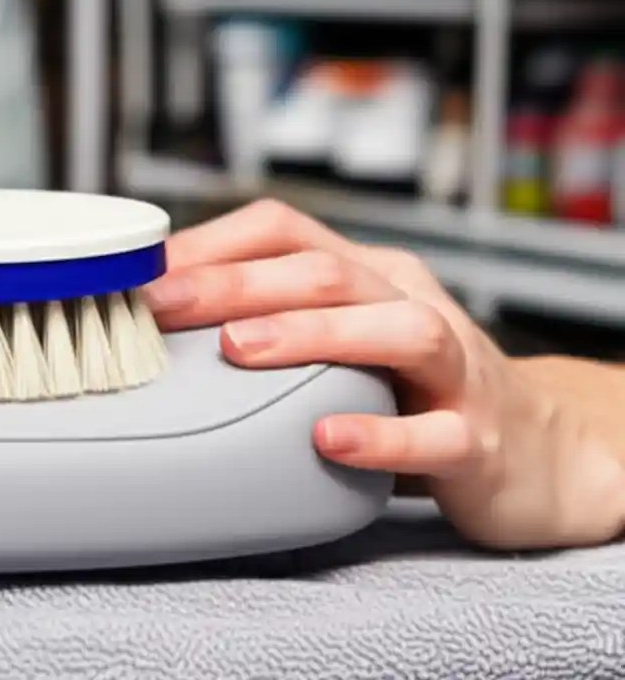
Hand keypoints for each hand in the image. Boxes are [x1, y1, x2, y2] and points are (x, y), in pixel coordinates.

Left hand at [144, 199, 624, 550]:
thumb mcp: (346, 339)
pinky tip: (328, 439)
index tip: (141, 272)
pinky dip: (381, 434)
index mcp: (369, 275)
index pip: (288, 230)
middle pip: (325, 271)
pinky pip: (434, 433)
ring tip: (238, 348)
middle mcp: (410, 304)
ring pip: (394, 329)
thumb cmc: (416, 390)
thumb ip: (277, 320)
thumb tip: (164, 317)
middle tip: (161, 303)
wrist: (540, 450)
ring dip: (310, 333)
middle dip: (233, 281)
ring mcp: (454, 370)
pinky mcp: (479, 438)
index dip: (211, 244)